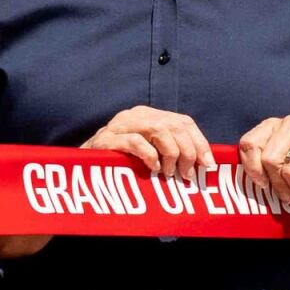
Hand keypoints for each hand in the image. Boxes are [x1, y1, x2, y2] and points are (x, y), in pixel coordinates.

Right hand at [81, 105, 214, 182]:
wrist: (81, 168)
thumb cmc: (119, 164)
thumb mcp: (149, 152)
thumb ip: (170, 150)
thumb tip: (204, 162)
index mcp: (149, 115)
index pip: (183, 122)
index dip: (199, 142)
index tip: (208, 164)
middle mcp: (136, 115)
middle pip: (174, 125)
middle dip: (188, 151)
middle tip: (188, 174)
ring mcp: (120, 125)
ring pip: (159, 130)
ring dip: (171, 154)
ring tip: (171, 173)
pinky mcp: (107, 138)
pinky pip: (136, 142)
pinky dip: (150, 156)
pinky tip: (153, 168)